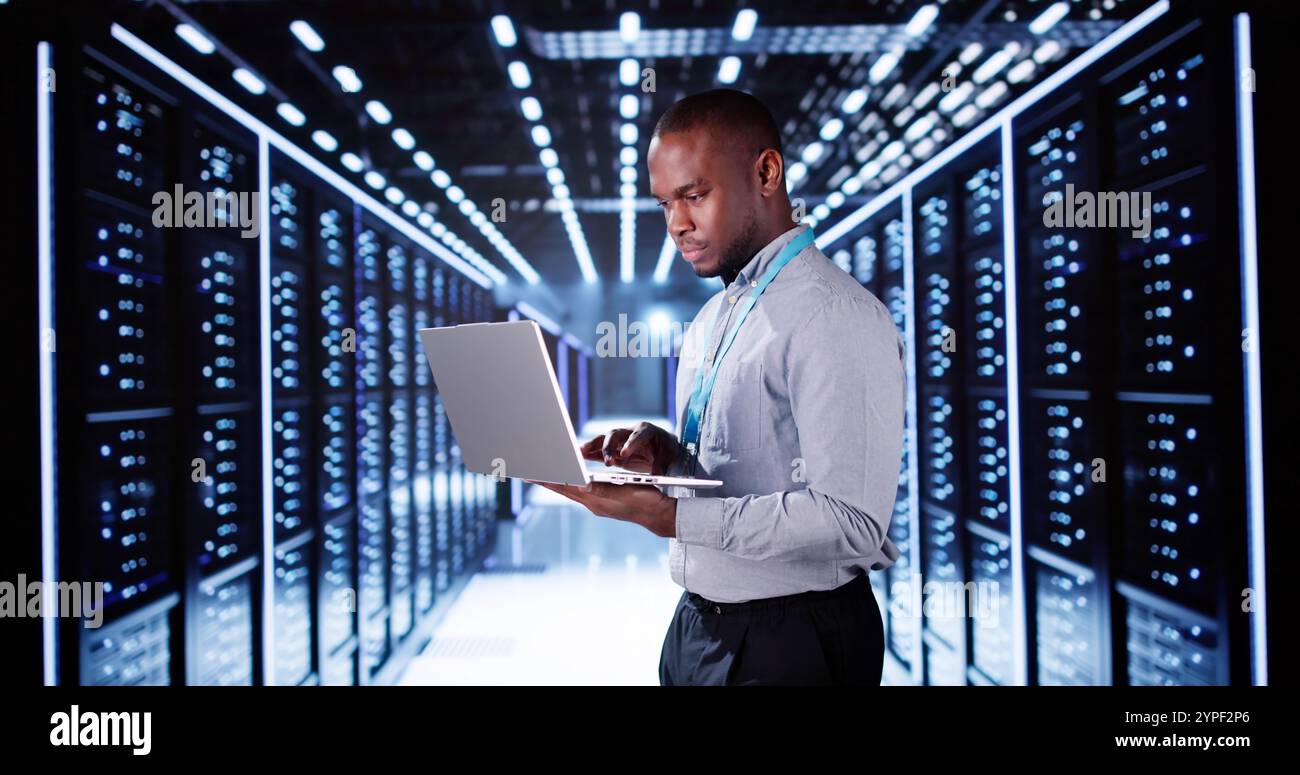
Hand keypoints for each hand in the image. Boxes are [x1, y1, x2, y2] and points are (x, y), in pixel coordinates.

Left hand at [528, 480, 677, 537]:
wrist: (659, 515)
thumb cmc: (645, 501)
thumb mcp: (624, 492)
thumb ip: (602, 488)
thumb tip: (580, 485)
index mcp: (594, 499)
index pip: (565, 487)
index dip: (546, 480)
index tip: (529, 474)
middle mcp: (593, 503)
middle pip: (563, 489)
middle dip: (546, 481)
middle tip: (527, 474)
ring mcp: (598, 504)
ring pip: (571, 491)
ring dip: (557, 483)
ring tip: (543, 476)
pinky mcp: (604, 503)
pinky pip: (581, 493)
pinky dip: (571, 485)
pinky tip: (570, 482)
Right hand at [579, 421, 681, 474]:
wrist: (664, 448)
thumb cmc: (667, 450)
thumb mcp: (669, 456)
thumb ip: (661, 464)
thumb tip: (657, 475)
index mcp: (646, 430)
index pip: (637, 435)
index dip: (630, 444)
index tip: (625, 453)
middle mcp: (630, 432)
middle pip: (616, 435)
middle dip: (609, 448)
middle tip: (607, 462)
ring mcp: (620, 440)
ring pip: (604, 440)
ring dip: (593, 446)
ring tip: (580, 453)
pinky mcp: (615, 449)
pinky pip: (600, 449)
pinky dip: (591, 452)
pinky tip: (580, 456)